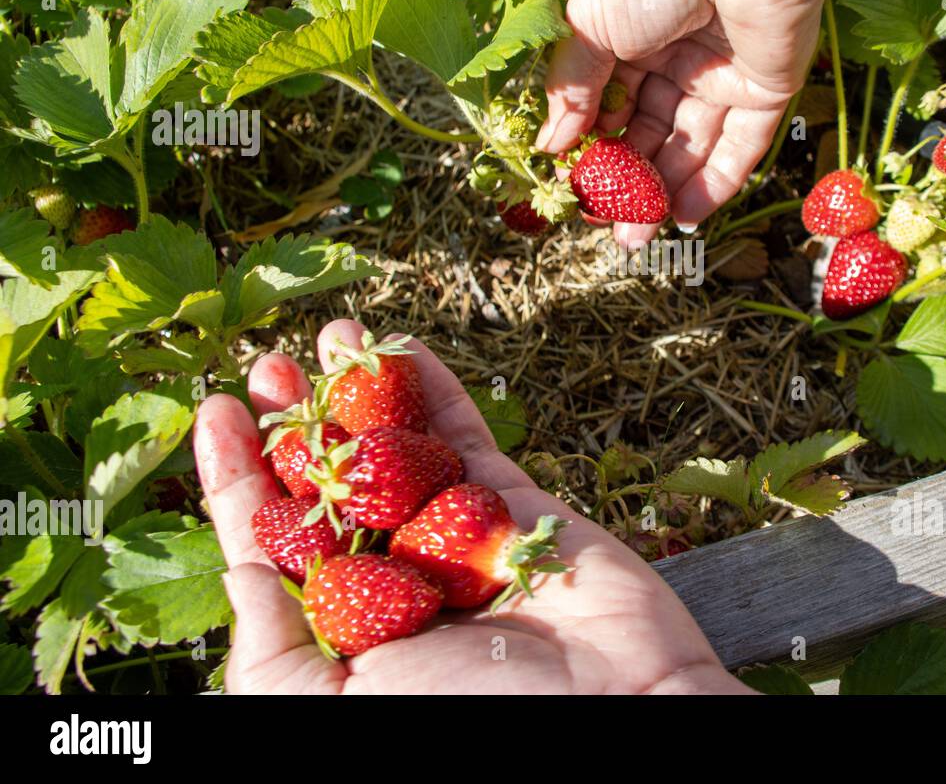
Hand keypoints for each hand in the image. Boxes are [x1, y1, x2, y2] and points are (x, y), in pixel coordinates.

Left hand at [194, 318, 747, 693]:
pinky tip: (404, 348)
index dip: (237, 475)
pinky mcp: (513, 508)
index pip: (272, 539)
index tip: (216, 412)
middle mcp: (394, 578)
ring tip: (333, 336)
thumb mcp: (326, 709)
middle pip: (331, 484)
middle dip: (297, 423)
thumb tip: (239, 575)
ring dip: (364, 392)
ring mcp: (454, 539)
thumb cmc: (459, 728)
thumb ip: (272, 650)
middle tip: (271, 365)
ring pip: (398, 450)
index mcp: (341, 628)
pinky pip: (466, 438)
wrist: (609, 717)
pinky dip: (436, 391)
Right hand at [537, 0, 825, 247]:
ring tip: (637, 238)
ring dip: (665, 191)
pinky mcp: (768, 88)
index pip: (609, 99)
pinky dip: (714, 184)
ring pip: (692, 145)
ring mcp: (724, 72)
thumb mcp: (590, 25)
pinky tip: (684, 217)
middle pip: (650, 128)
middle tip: (608, 226)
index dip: (593, 143)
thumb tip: (549, 144)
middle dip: (629, 179)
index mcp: (630, 28)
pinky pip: (741, 146)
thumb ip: (571, 88)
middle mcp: (677, 51)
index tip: (576, 186)